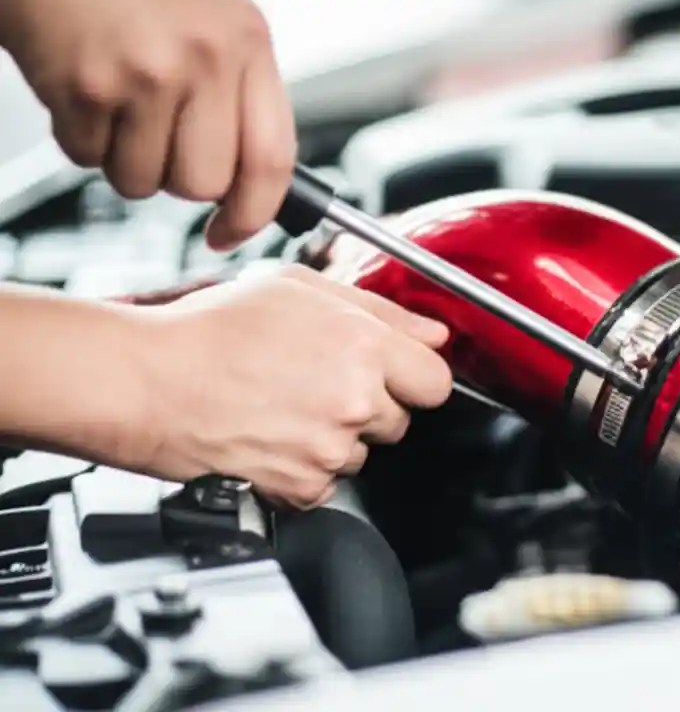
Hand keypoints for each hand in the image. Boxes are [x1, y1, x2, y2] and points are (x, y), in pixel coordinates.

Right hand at [0, 0, 292, 249]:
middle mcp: (205, 57)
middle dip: (174, 178)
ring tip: (115, 100)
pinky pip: (87, 157)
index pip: (273, 159)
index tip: (231, 231)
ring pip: (142, 181)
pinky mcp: (87, 85)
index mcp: (247, 42)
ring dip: (122, 157)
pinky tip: (82, 88)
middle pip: (203, 184)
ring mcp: (146, 73)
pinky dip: (79, 135)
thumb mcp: (212, 23)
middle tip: (154, 135)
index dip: (253, 213)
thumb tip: (249, 182)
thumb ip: (236, 93)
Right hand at [128, 265, 451, 508]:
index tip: (396, 376)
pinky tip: (271, 438)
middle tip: (318, 386)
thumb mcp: (298, 288)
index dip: (415, 378)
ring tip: (284, 408)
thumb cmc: (209, 328)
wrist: (146, 380)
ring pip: (362, 454)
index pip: (437, 381)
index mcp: (363, 346)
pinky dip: (303, 471)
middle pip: (401, 421)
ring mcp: (331, 447)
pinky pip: (327, 485)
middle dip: (370, 407)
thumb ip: (380, 310)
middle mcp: (355, 399)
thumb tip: (433, 332)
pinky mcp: (303, 485)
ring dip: (335, 439)